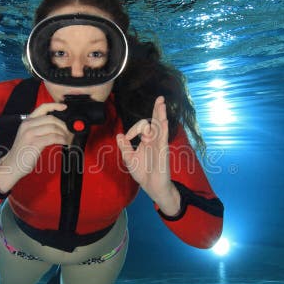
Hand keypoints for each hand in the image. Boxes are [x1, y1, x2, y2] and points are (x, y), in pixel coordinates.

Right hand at [0, 102, 70, 192]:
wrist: (12, 165)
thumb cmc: (22, 152)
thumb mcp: (28, 135)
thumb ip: (39, 128)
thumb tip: (56, 125)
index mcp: (27, 121)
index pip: (42, 107)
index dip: (55, 105)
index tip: (64, 107)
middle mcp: (28, 125)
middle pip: (51, 118)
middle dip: (63, 125)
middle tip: (69, 132)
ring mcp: (30, 134)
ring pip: (53, 128)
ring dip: (64, 133)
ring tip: (67, 139)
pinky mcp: (34, 143)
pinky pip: (53, 138)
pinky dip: (62, 140)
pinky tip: (64, 142)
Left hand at [116, 96, 180, 214]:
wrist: (151, 186)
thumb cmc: (142, 173)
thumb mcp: (129, 158)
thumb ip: (125, 146)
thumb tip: (119, 135)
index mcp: (147, 141)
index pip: (142, 127)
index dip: (133, 130)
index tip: (127, 138)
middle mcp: (154, 140)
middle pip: (156, 122)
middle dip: (157, 110)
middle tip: (160, 98)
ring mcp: (159, 144)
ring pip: (160, 126)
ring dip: (161, 114)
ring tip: (162, 103)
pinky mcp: (163, 151)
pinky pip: (163, 138)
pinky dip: (163, 128)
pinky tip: (164, 120)